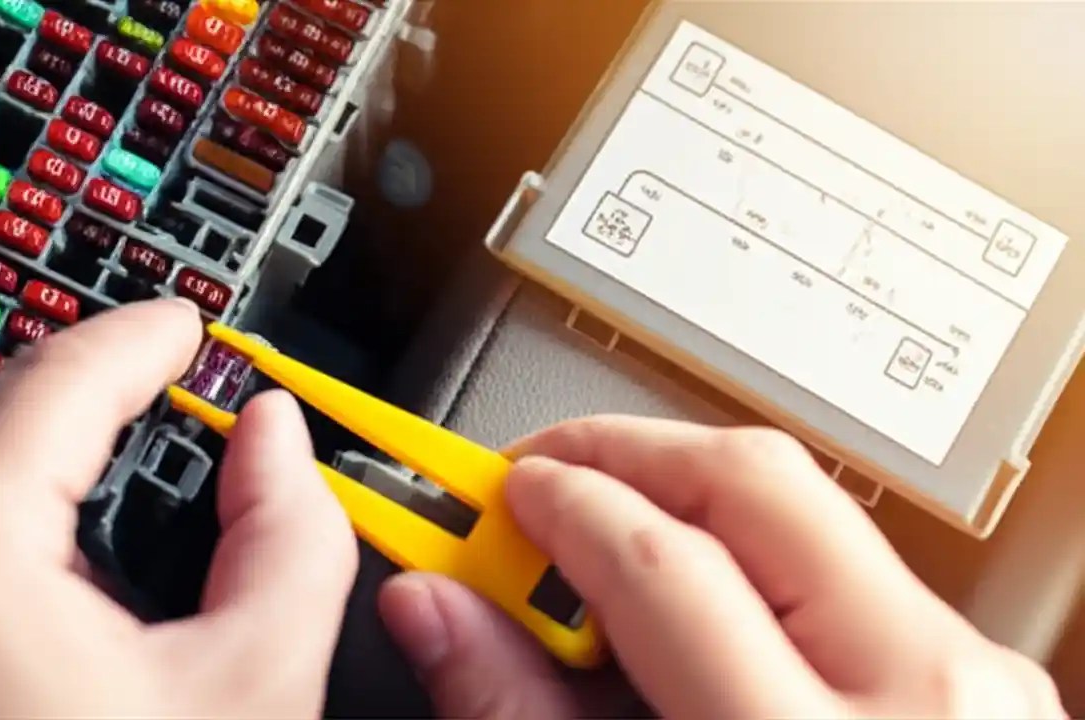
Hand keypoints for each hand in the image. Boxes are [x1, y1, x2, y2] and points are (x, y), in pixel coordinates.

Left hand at [0, 299, 357, 718]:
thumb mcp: (247, 692)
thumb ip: (289, 535)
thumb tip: (278, 448)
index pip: (65, 377)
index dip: (146, 335)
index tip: (183, 324)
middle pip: (6, 454)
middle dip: (104, 444)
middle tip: (189, 451)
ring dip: (47, 532)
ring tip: (120, 620)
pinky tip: (47, 673)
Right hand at [379, 417, 1066, 718]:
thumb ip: (515, 710)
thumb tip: (436, 611)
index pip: (666, 564)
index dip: (559, 508)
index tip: (496, 495)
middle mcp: (923, 694)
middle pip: (755, 481)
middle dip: (625, 452)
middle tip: (540, 475)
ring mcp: (970, 677)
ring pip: (808, 505)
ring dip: (687, 493)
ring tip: (604, 534)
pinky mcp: (978, 672)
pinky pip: (844, 563)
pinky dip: (749, 551)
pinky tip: (689, 595)